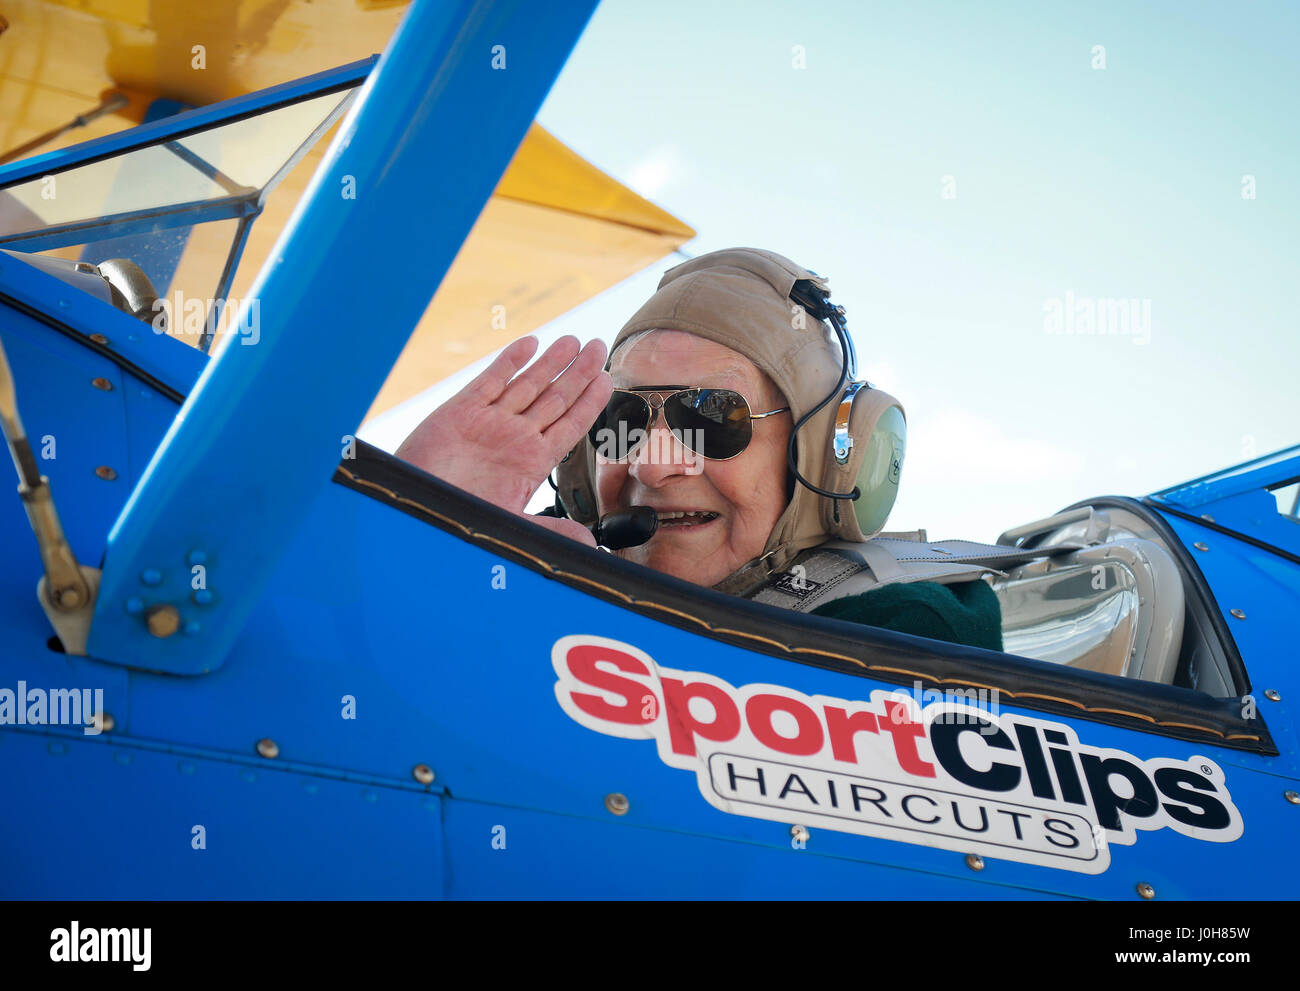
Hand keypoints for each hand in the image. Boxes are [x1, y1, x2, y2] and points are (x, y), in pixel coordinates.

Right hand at [396, 335, 611, 532]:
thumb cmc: (463, 521)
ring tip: (574, 341)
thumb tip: (587, 543)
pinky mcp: (462, 410)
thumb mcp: (514, 528)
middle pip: (555, 397)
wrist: (419, 513)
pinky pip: (491, 380)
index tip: (607, 380)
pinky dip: (510, 361)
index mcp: (532, 461)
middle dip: (578, 372)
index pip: (571, 424)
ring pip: (528, 383)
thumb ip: (551, 530)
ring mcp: (490, 420)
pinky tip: (530, 344)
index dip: (590, 401)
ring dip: (551, 361)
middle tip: (599, 347)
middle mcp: (515, 436)